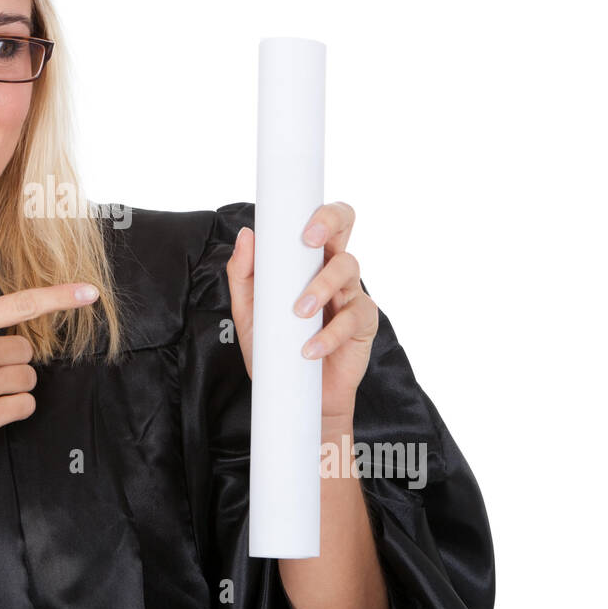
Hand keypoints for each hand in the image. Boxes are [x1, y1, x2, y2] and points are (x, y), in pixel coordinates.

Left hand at [225, 202, 379, 420]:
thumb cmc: (275, 348)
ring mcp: (351, 294)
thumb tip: (247, 235)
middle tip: (309, 240)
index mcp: (308, 260)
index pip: (322, 222)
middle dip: (330, 223)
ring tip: (299, 312)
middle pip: (346, 227)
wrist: (295, 396)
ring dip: (321, 286)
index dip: (319, 212)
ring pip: (348, 268)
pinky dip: (328, 334)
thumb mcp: (249, 312)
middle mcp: (333, 269)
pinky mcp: (364, 324)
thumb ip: (243, 275)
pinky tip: (309, 349)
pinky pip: (353, 318)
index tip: (300, 224)